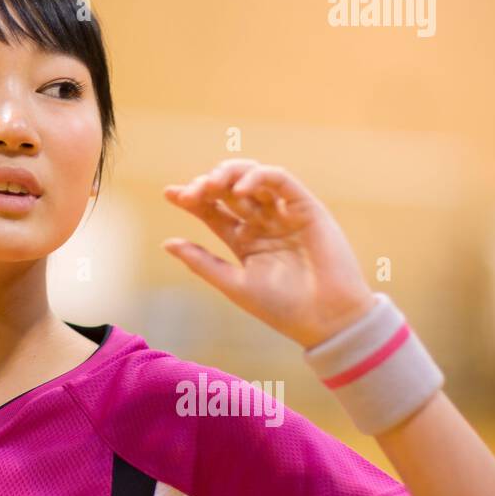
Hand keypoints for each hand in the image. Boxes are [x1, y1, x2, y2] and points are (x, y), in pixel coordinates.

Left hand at [161, 158, 374, 348]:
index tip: (170, 194)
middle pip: (228, 190)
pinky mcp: (306, 207)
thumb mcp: (234, 284)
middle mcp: (262, 222)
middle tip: (191, 193)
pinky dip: (259, 177)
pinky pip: (281, 180)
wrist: (327, 320)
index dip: (191, 198)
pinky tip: (240, 190)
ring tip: (211, 185)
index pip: (212, 210)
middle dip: (207, 185)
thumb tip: (167, 243)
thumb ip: (202, 262)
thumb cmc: (283, 308)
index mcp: (243, 239)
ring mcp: (283, 212)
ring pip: (253, 178)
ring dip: (229, 175)